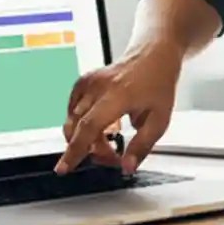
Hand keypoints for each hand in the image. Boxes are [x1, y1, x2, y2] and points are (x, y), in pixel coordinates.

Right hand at [57, 42, 180, 174]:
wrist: (153, 55)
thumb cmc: (158, 84)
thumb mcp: (160, 120)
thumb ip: (142, 146)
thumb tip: (127, 168)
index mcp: (118, 95)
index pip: (89, 127)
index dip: (75, 151)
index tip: (64, 169)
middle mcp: (98, 87)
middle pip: (78, 128)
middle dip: (89, 150)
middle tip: (110, 157)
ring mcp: (88, 83)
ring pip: (73, 120)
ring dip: (85, 138)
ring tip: (109, 140)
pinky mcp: (83, 82)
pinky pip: (72, 110)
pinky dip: (81, 123)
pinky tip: (100, 125)